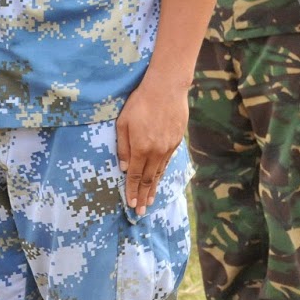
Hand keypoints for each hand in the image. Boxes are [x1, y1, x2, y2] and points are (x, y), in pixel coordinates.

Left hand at [115, 75, 185, 216]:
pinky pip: (167, 161)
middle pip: (148, 179)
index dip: (131, 191)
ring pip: (160, 172)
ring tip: (151, 200)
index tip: (131, 205)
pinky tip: (159, 178)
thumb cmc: (140, 102)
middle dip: (144, 196)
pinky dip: (162, 173)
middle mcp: (156, 151)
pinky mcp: (177, 140)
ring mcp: (168, 146)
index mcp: (141, 148)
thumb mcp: (123, 122)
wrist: (167, 87)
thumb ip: (123, 147)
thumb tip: (123, 167)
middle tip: (141, 211)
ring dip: (154, 188)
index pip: (134, 176)